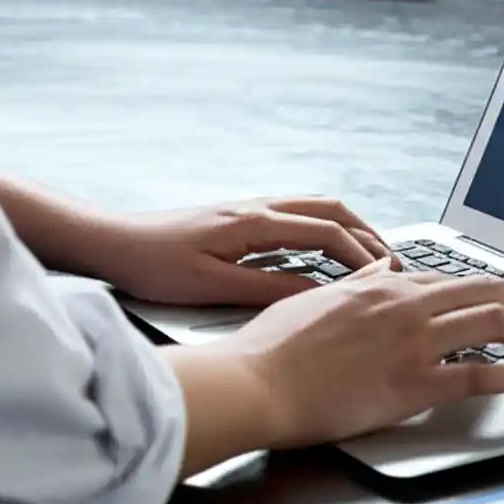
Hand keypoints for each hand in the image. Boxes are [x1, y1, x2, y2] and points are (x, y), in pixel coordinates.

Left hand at [94, 197, 398, 306]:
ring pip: (315, 207)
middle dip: (368, 233)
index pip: (326, 233)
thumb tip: (316, 295)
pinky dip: (325, 227)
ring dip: (349, 226)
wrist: (111, 242)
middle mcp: (257, 207)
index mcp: (255, 223)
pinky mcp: (239, 217)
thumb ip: (268, 290)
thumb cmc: (152, 265)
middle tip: (392, 261)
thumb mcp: (213, 287)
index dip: (361, 255)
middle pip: (331, 210)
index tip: (385, 277)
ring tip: (370, 254)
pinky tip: (325, 250)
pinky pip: (297, 214)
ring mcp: (249, 208)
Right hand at [175, 262, 503, 459]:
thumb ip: (358, 281)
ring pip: (495, 322)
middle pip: (487, 289)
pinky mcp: (413, 383)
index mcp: (381, 284)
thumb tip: (384, 263)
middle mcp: (405, 305)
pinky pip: (482, 374)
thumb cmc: (273, 348)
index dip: (482, 294)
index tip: (497, 309)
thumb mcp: (317, 298)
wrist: (253, 384)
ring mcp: (413, 342)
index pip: (450, 279)